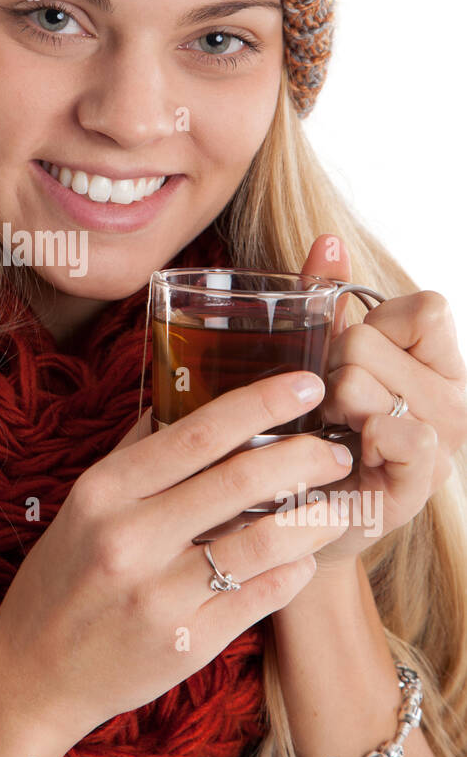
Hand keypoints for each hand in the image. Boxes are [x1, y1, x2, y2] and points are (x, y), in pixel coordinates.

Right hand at [0, 371, 351, 750]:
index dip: (262, 402)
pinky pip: (262, 597)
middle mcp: (130, 539)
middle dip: (304, 457)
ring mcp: (160, 595)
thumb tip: (179, 399)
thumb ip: (134, 454)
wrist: (35, 675)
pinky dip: (295, 570)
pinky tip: (303, 557)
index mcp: (104, 493)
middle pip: (239, 480)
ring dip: (314, 517)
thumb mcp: (82, 506)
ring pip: (263, 541)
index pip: (197, 433)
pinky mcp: (187, 643)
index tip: (308, 385)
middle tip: (336, 450)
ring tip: (337, 504)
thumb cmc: (63, 579)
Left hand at [296, 236, 466, 566]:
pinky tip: (353, 458)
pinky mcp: (420, 484)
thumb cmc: (320, 430)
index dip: (378, 325)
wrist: (306, 515)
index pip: (428, 307)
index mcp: (441, 361)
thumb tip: (327, 241)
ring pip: (364, 385)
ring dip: (333, 409)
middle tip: (336, 410)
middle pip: (369, 342)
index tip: (358, 360)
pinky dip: (367, 441)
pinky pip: (401, 436)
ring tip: (336, 436)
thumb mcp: (327, 357)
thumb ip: (330, 296)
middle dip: (334, 372)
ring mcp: (443, 442)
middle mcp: (455, 398)